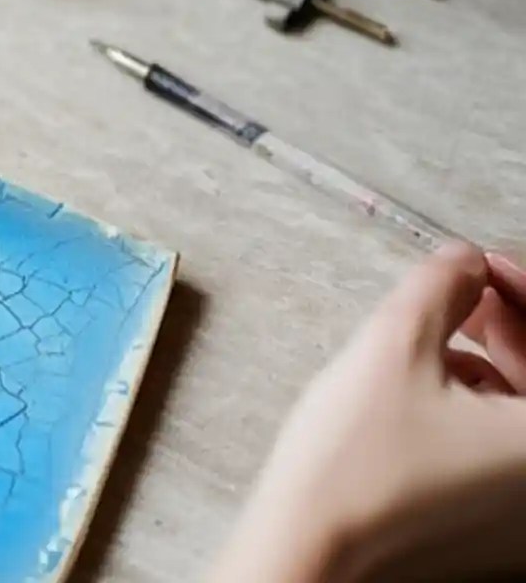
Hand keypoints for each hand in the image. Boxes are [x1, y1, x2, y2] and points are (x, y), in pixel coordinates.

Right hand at [210, 243, 525, 581]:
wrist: (304, 547)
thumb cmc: (351, 466)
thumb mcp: (394, 346)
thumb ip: (441, 285)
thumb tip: (462, 262)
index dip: (522, 286)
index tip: (481, 260)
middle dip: (507, 320)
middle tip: (460, 288)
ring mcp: (518, 506)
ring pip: (521, 407)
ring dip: (488, 359)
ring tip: (431, 337)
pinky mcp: (486, 519)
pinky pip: (500, 443)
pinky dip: (473, 403)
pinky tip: (423, 388)